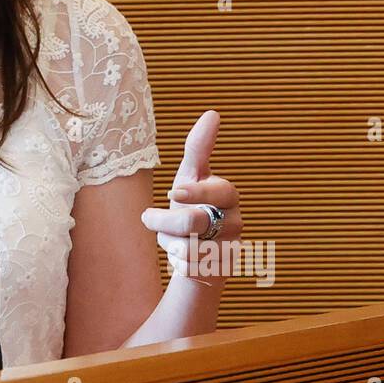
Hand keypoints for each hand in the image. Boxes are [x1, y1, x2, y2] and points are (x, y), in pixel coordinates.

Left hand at [141, 109, 242, 285]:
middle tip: (149, 217)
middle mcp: (234, 220)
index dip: (196, 192)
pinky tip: (185, 256)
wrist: (205, 252)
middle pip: (191, 221)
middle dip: (164, 222)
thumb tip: (213, 113)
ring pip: (185, 247)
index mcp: (227, 194)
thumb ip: (199, 148)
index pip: (217, 191)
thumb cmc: (195, 204)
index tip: (174, 191)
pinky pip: (187, 267)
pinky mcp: (221, 270)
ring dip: (169, 242)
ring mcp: (229, 246)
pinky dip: (177, 261)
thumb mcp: (192, 176)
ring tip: (174, 238)